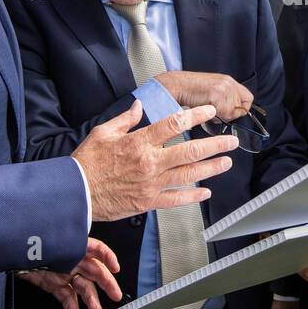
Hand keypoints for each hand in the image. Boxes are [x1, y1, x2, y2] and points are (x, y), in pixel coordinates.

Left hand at [16, 237, 121, 308]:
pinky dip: (71, 306)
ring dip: (90, 299)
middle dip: (106, 284)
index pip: (96, 248)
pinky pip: (65, 296)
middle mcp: (71, 259)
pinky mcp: (52, 284)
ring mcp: (62, 273)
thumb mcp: (50, 243)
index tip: (116, 268)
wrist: (8, 254)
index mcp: (73, 245)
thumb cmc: (30, 244)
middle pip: (94, 271)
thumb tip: (82, 253)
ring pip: (81, 287)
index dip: (108, 257)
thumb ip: (68, 248)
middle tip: (116, 296)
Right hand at [73, 100, 238, 221]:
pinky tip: (205, 192)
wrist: (75, 194)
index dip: (196, 116)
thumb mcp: (102, 133)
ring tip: (226, 162)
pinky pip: (176, 199)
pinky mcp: (148, 202)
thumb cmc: (86, 163)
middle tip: (231, 141)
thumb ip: (124, 120)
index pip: (174, 124)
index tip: (210, 112)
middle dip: (215, 145)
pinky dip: (193, 197)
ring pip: (189, 175)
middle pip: (190, 151)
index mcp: (138, 142)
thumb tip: (138, 106)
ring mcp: (151, 184)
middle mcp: (149, 162)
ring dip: (211, 168)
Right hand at [154, 71, 253, 121]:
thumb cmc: (190, 91)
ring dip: (221, 116)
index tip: (232, 113)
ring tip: (208, 109)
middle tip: (215, 112)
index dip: (241, 109)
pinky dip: (215, 115)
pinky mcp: (217, 94)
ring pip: (232, 112)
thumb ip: (225, 98)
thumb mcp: (212, 90)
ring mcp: (224, 88)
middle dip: (229, 114)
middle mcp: (229, 83)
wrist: (176, 85)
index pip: (249, 98)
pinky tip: (205, 108)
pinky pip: (224, 113)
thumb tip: (234, 113)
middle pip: (241, 107)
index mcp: (228, 81)